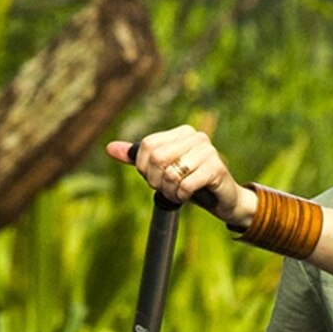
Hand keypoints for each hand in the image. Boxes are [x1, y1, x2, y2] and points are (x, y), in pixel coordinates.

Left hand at [108, 126, 244, 224]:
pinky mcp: (216, 168)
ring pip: (171, 173)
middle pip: (157, 158)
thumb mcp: (162, 169)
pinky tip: (188, 196)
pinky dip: (182, 196)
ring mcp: (208, 150)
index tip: (154, 179)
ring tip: (178, 193)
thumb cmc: (191, 182)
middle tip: (166, 189)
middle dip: (156, 181)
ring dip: (170, 191)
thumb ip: (139, 158)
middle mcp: (196, 136)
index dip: (144, 168)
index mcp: (181, 132)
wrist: (223, 199)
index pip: (147, 146)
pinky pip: (186, 184)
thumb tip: (110, 148)